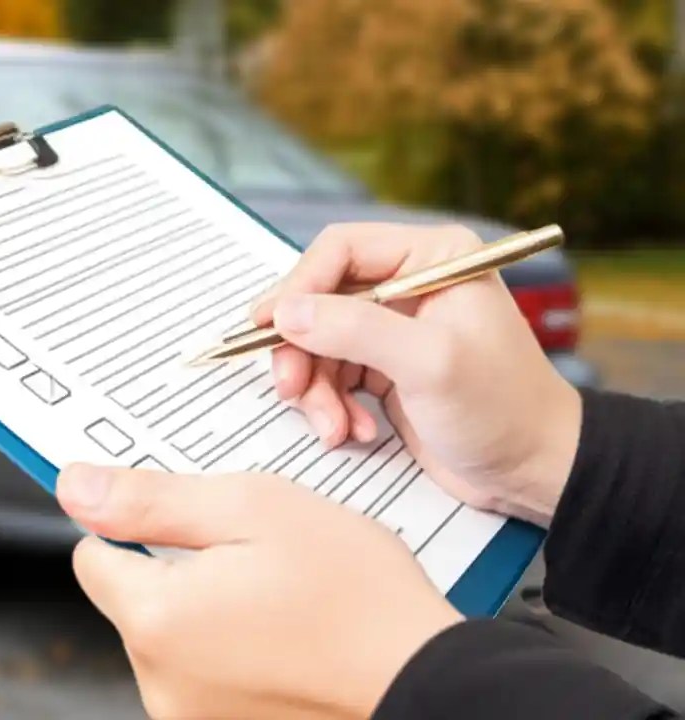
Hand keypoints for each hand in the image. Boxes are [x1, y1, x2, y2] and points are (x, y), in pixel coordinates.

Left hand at [58, 464, 461, 718]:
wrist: (426, 678)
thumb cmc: (355, 594)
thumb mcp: (250, 509)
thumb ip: (150, 500)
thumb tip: (74, 488)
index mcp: (157, 619)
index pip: (91, 556)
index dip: (133, 525)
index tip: (178, 516)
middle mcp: (162, 682)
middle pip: (130, 598)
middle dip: (175, 568)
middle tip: (248, 554)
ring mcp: (191, 717)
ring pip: (168, 635)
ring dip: (205, 610)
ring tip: (274, 597)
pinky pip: (202, 672)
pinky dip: (230, 650)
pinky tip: (280, 634)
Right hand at [253, 223, 581, 525]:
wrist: (534, 471)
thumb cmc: (504, 409)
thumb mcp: (429, 363)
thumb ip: (354, 330)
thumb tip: (286, 312)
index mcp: (432, 258)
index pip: (339, 251)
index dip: (298, 287)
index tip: (269, 327)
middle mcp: (410, 284)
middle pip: (319, 299)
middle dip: (301, 349)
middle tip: (290, 388)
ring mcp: (395, 328)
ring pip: (318, 342)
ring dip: (314, 388)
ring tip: (333, 426)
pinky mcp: (385, 368)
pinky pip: (331, 376)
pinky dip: (331, 406)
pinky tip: (354, 431)